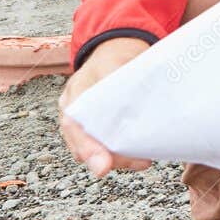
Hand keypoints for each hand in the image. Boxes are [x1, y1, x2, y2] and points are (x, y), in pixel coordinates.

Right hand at [58, 36, 154, 177]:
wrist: (116, 54)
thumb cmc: (114, 58)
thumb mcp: (114, 61)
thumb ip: (114, 76)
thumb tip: (124, 96)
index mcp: (74, 97)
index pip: (74, 126)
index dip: (88, 148)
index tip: (103, 166)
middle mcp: (76, 115)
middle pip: (86, 146)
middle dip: (112, 160)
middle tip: (140, 163)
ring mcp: (87, 125)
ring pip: (99, 151)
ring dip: (122, 160)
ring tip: (145, 160)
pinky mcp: (103, 131)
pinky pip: (110, 148)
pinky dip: (126, 155)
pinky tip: (143, 156)